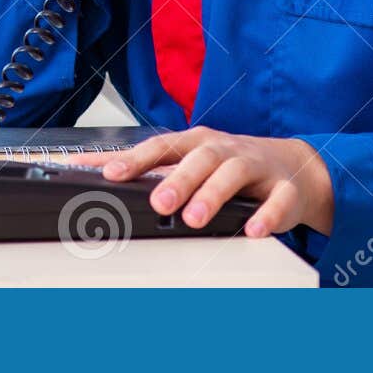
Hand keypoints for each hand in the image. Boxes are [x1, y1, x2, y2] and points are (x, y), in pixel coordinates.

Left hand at [70, 127, 334, 237]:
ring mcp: (255, 167)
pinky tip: (252, 230)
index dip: (137, 159)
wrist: (290, 165)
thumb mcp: (184, 158)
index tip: (111, 174)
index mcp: (195, 142)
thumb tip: (82, 165)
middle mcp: (223, 149)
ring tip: (195, 218)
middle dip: (178, 180)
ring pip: (233, 174)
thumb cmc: (228, 162)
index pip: (163, 146)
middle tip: (159, 202)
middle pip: (200, 158)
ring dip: (213, 195)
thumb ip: (139, 164)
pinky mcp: (284, 189)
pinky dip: (265, 215)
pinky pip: (277, 200)